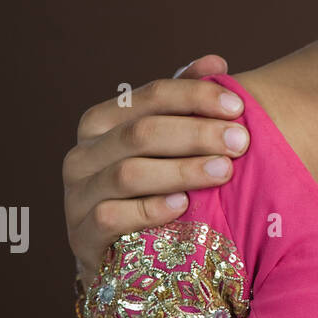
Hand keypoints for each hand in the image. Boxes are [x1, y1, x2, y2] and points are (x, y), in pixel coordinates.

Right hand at [63, 54, 245, 278]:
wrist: (124, 254)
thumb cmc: (153, 186)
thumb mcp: (168, 143)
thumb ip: (186, 102)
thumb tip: (215, 62)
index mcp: (102, 122)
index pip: (151, 95)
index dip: (196, 96)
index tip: (239, 107)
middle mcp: (83, 155)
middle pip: (142, 132)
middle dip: (197, 134)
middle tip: (240, 142)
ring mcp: (77, 197)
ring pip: (129, 173)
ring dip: (183, 170)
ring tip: (224, 171)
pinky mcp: (82, 237)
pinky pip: (112, 217)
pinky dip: (150, 209)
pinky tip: (183, 205)